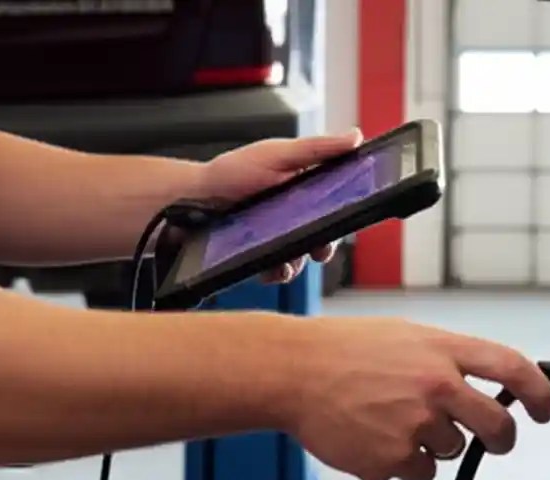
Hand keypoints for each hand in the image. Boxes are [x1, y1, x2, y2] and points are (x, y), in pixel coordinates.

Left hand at [199, 129, 364, 282]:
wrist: (194, 196)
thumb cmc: (232, 170)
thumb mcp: (278, 154)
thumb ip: (317, 149)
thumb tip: (355, 137)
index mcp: (305, 188)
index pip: (337, 204)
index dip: (345, 215)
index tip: (348, 220)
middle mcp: (295, 214)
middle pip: (322, 236)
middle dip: (323, 246)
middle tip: (318, 249)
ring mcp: (278, 236)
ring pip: (300, 258)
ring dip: (297, 263)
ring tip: (285, 262)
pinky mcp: (261, 253)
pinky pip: (275, 269)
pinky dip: (274, 272)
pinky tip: (268, 268)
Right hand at [284, 317, 549, 479]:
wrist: (293, 374)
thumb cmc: (342, 351)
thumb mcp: (404, 336)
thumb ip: (447, 358)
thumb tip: (484, 383)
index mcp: (442, 351)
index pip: (513, 370)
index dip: (539, 393)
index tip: (542, 409)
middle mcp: (436, 388)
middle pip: (497, 428)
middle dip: (500, 440)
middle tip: (490, 440)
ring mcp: (415, 427)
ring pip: (450, 452)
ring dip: (431, 444)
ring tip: (389, 419)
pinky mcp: (391, 460)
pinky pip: (415, 472)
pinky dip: (398, 461)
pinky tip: (371, 436)